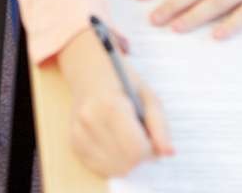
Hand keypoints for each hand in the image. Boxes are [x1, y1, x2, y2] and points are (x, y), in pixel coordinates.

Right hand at [59, 26, 172, 178]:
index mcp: (110, 105)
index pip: (136, 149)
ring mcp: (79, 132)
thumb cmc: (122, 83)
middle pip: (126, 162)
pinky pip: (100, 168)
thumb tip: (168, 152)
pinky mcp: (74, 143)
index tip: (149, 136)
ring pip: (114, 168)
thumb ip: (159, 125)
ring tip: (126, 139)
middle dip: (139, 156)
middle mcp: (89, 120)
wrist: (89, 72)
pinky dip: (113, 163)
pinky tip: (115, 146)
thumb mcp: (147, 95)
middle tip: (139, 137)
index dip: (150, 148)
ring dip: (126, 161)